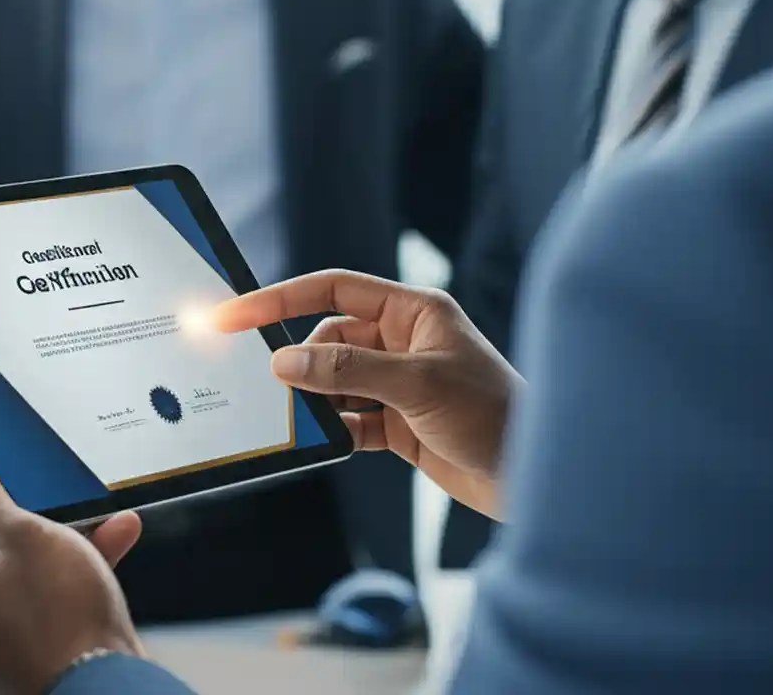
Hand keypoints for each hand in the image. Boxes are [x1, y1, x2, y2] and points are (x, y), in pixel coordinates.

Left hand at [0, 436, 143, 694]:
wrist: (104, 685)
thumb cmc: (62, 614)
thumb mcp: (20, 531)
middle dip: (20, 509)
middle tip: (51, 493)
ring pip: (12, 565)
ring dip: (54, 539)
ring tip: (98, 518)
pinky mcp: (14, 648)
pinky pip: (32, 595)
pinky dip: (63, 571)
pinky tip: (109, 543)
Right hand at [214, 269, 521, 519]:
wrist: (536, 481)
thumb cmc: (495, 416)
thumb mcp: (416, 385)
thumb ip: (346, 370)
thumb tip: (285, 362)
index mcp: (414, 312)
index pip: (333, 290)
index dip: (281, 298)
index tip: (236, 314)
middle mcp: (404, 342)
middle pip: (328, 340)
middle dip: (303, 363)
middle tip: (275, 388)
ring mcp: (399, 384)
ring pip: (334, 382)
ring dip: (316, 400)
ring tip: (300, 419)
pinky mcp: (398, 423)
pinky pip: (348, 418)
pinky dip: (333, 429)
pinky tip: (325, 441)